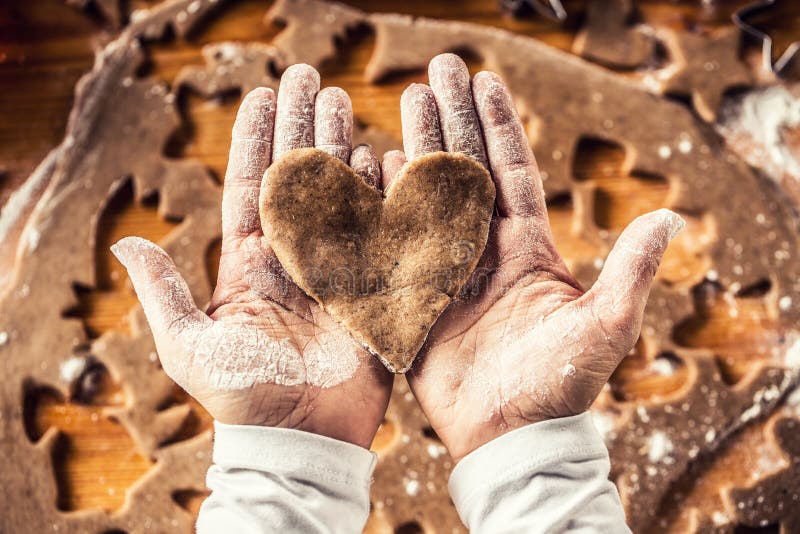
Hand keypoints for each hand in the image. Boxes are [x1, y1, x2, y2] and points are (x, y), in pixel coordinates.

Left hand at [112, 65, 392, 448]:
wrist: (299, 439)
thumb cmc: (240, 398)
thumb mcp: (188, 346)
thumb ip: (163, 292)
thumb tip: (129, 241)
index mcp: (250, 264)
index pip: (253, 187)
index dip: (257, 140)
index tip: (264, 95)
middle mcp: (292, 257)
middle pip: (299, 178)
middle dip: (304, 126)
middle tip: (312, 79)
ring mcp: (333, 269)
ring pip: (339, 195)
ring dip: (342, 149)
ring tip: (344, 105)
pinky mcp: (369, 289)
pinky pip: (377, 233)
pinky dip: (381, 196)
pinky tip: (382, 158)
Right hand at [402, 54, 683, 461]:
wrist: (512, 437)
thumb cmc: (562, 387)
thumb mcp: (605, 326)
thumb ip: (630, 273)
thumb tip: (669, 216)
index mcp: (528, 251)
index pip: (512, 172)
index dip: (498, 126)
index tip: (483, 80)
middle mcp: (486, 253)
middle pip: (466, 172)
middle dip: (452, 120)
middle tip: (435, 71)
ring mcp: (448, 273)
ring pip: (429, 199)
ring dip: (418, 150)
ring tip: (403, 104)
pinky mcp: (416, 299)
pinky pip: (397, 247)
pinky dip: (385, 209)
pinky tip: (374, 171)